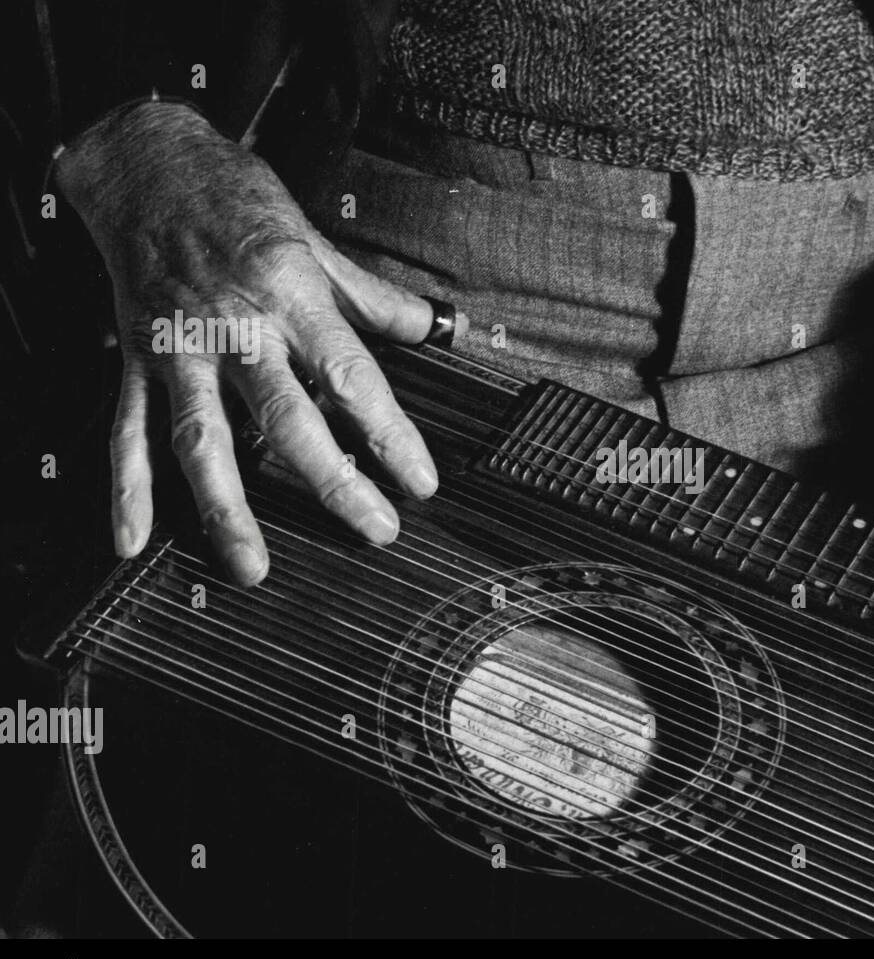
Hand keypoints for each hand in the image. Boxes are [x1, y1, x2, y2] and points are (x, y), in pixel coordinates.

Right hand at [57, 101, 439, 585]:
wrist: (147, 164)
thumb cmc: (237, 200)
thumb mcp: (317, 240)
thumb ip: (373, 296)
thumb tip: (434, 327)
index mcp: (292, 297)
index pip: (352, 377)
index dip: (390, 434)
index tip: (420, 482)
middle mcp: (238, 328)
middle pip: (287, 419)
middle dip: (332, 483)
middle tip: (372, 530)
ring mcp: (182, 349)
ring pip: (204, 439)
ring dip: (227, 509)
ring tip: (252, 567)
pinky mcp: (138, 360)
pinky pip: (128, 430)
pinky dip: (125, 488)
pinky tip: (132, 540)